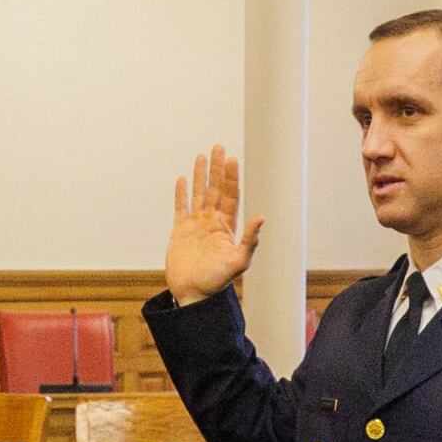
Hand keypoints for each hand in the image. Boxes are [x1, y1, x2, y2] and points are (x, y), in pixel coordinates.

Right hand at [166, 146, 262, 302]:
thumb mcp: (238, 262)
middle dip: (217, 169)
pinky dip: (181, 194)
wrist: (193, 295)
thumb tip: (261, 218)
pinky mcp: (180, 232)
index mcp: (226, 227)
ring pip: (198, 194)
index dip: (230, 178)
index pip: (229, 196)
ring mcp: (195, 226)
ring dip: (200, 175)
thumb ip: (250, 240)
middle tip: (219, 147)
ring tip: (201, 156)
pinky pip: (180, 208)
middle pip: (214, 189)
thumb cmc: (217, 282)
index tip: (231, 159)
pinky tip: (183, 180)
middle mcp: (211, 222)